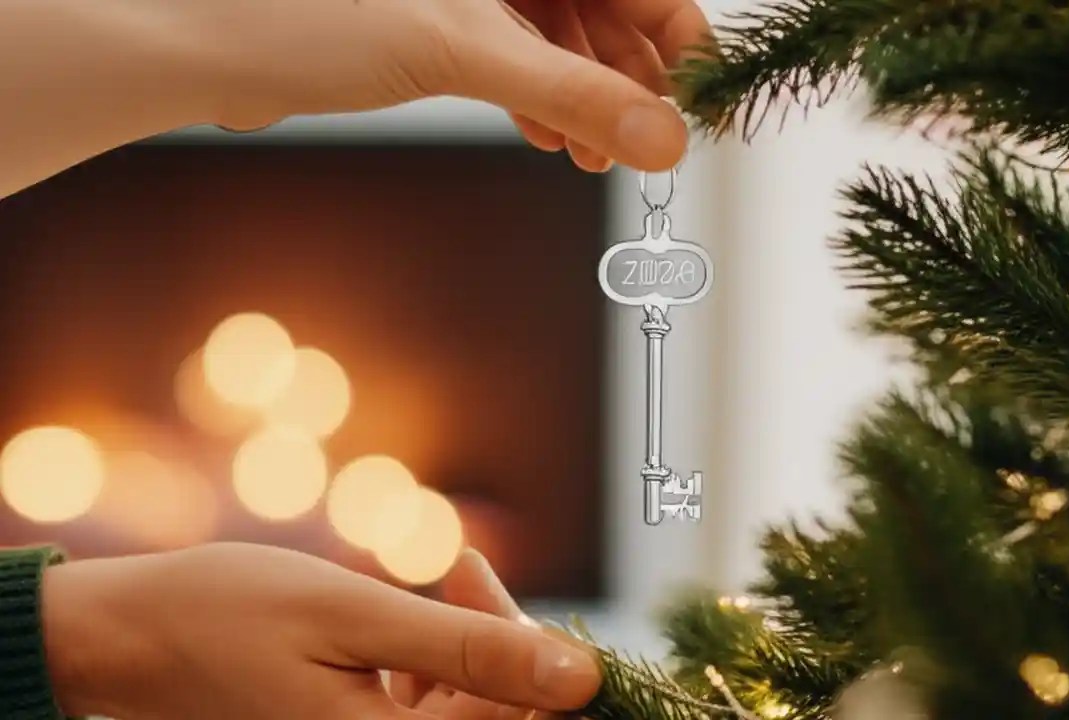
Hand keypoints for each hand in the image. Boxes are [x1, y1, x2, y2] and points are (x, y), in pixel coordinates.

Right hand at [40, 542, 600, 719]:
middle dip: (496, 639)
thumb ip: (472, 651)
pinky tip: (421, 605)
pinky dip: (433, 657)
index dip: (528, 651)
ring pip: (465, 706)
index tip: (475, 580)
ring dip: (468, 643)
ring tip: (444, 575)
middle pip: (496, 714)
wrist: (127, 637)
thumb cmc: (229, 616)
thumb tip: (584, 677)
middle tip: (459, 569)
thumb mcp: (356, 618)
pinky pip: (424, 706)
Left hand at [190, 0, 712, 171]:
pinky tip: (547, 134)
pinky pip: (520, 54)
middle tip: (644, 139)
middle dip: (628, 76)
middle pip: (605, 5)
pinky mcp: (443, 19)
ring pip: (564, 34)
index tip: (695, 98)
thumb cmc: (313, 14)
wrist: (212, 45)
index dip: (675, 34)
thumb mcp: (465, 48)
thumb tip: (663, 138)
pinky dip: (540, 97)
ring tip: (593, 150)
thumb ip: (575, 92)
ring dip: (586, 96)